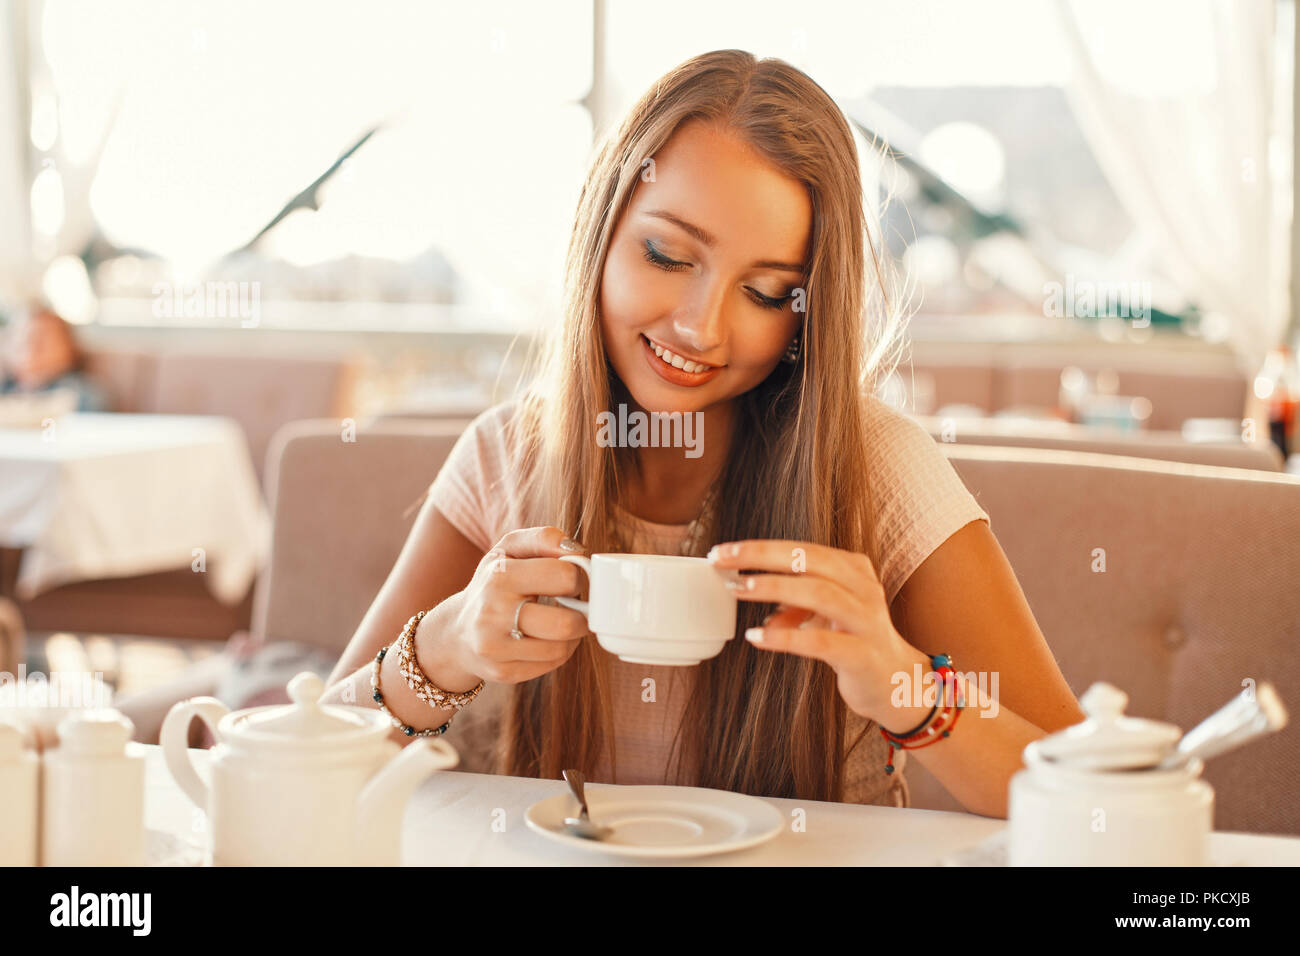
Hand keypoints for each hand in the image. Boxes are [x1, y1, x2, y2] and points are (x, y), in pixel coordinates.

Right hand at [430, 526, 590, 684]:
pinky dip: (559, 651)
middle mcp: (493, 613)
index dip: (578, 577)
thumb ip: (543, 538)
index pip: (564, 576)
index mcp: (499, 576)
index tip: (572, 581)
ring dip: (573, 635)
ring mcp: (496, 647)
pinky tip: (549, 639)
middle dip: (582, 614)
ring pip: (562, 648)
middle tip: (576, 607)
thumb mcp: (509, 550)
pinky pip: (552, 664)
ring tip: (564, 622)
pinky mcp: (503, 671)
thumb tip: (577, 550)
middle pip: (566, 623)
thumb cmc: (492, 585)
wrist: (456, 632)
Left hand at [706, 539, 916, 723]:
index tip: (723, 551)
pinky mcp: (862, 655)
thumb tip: (755, 603)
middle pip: (810, 560)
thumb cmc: (856, 643)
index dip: (761, 547)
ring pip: (819, 592)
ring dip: (774, 587)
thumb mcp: (822, 618)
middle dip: (762, 556)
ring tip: (739, 589)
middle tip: (722, 560)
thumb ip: (793, 606)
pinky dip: (785, 637)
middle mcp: (864, 589)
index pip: (802, 549)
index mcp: (853, 570)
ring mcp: (867, 621)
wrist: (898, 685)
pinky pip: (821, 641)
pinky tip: (756, 637)